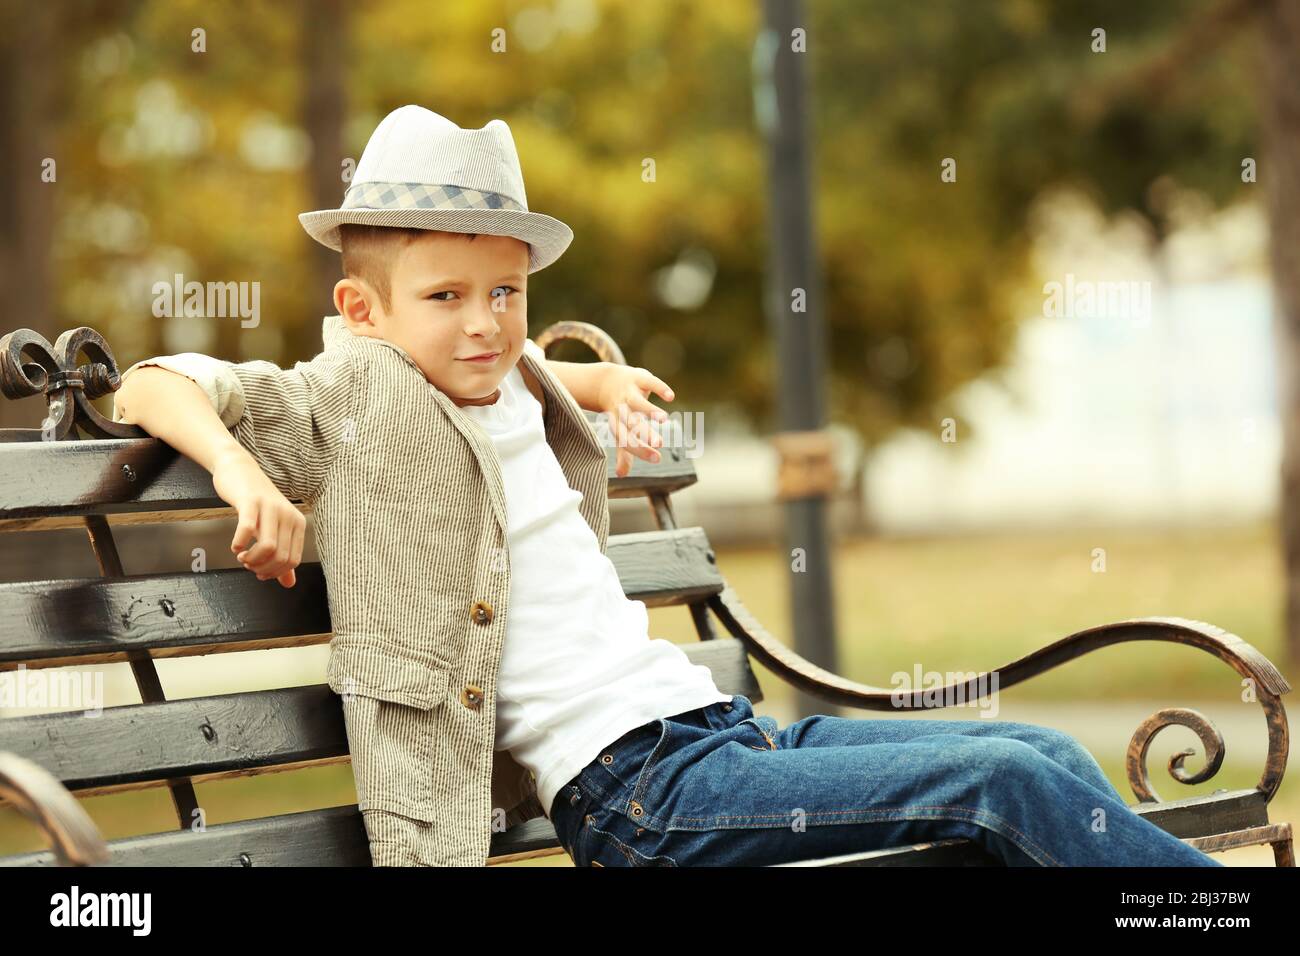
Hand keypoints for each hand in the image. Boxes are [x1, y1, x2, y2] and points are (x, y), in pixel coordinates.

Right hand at [211, 445, 305, 587]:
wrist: (240, 470)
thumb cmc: (256, 503)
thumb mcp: (273, 529)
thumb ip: (282, 556)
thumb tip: (289, 584)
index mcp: (297, 523)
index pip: (292, 560)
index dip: (274, 573)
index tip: (259, 572)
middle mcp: (288, 515)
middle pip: (281, 557)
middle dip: (261, 568)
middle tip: (247, 564)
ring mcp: (271, 507)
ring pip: (268, 547)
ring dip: (252, 559)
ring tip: (242, 556)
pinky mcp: (251, 501)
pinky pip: (248, 528)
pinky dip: (240, 542)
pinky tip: (235, 545)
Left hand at [596, 365, 674, 477]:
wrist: (605, 381)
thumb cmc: (617, 411)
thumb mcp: (620, 429)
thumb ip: (624, 451)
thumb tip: (622, 475)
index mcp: (617, 423)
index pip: (626, 439)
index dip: (640, 449)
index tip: (657, 458)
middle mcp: (621, 408)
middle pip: (632, 422)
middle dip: (645, 433)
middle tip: (659, 444)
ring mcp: (629, 392)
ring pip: (638, 402)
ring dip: (650, 410)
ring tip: (664, 419)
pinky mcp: (638, 378)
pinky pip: (649, 382)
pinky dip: (659, 388)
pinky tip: (671, 397)